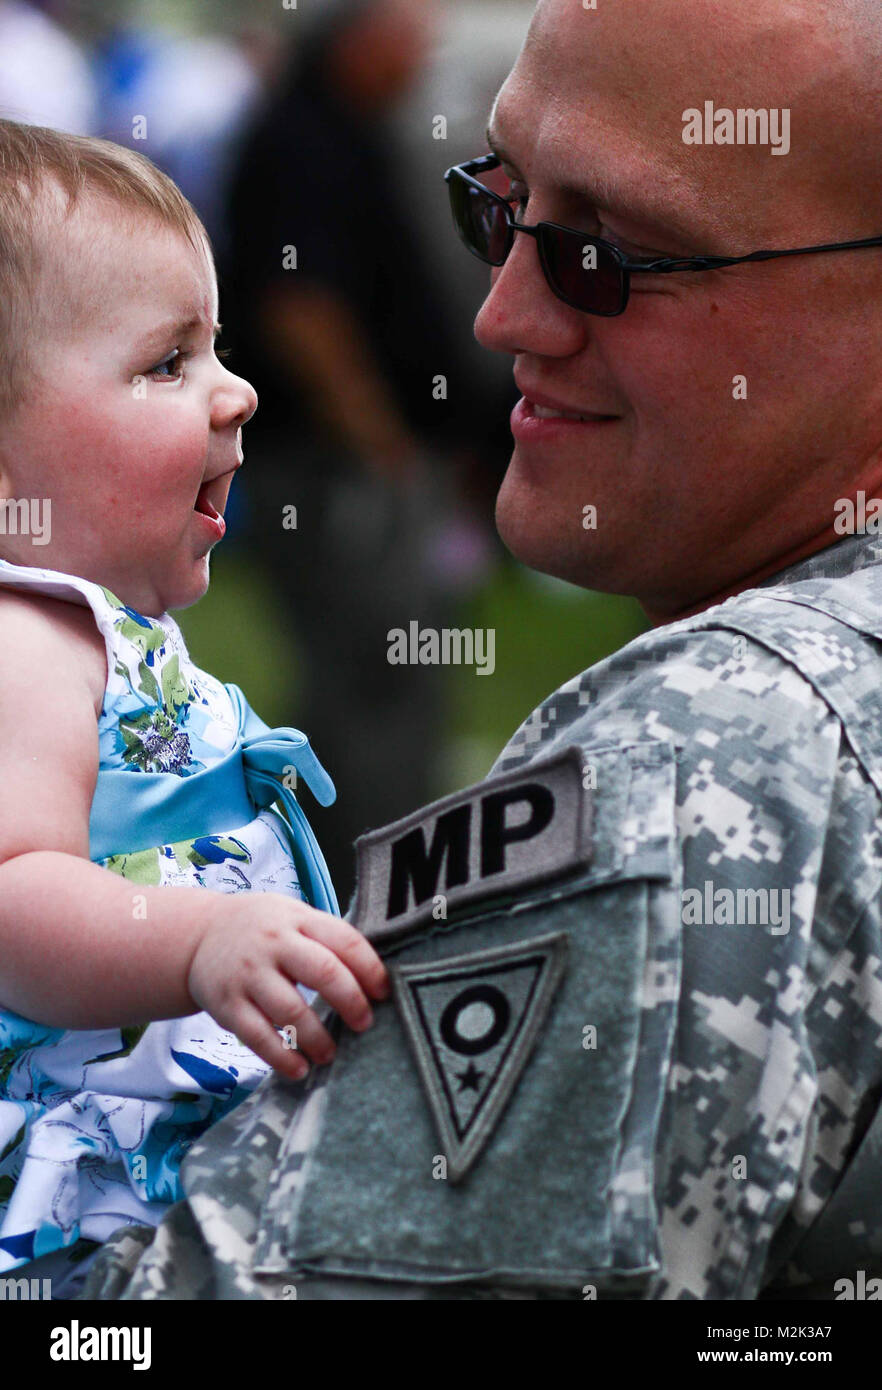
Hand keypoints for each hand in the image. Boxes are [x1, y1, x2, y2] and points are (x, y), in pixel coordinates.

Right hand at [186, 893, 389, 1080]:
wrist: (198, 936)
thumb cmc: (263, 930)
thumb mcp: (294, 917)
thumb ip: (327, 940)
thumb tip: (375, 979)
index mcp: (298, 919)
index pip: (344, 940)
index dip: (370, 969)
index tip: (384, 993)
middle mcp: (274, 943)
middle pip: (323, 972)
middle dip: (351, 1002)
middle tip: (364, 1024)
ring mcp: (248, 974)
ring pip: (290, 1010)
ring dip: (317, 1038)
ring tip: (330, 1054)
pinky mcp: (227, 1004)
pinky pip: (257, 1036)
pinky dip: (281, 1057)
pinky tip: (299, 1069)